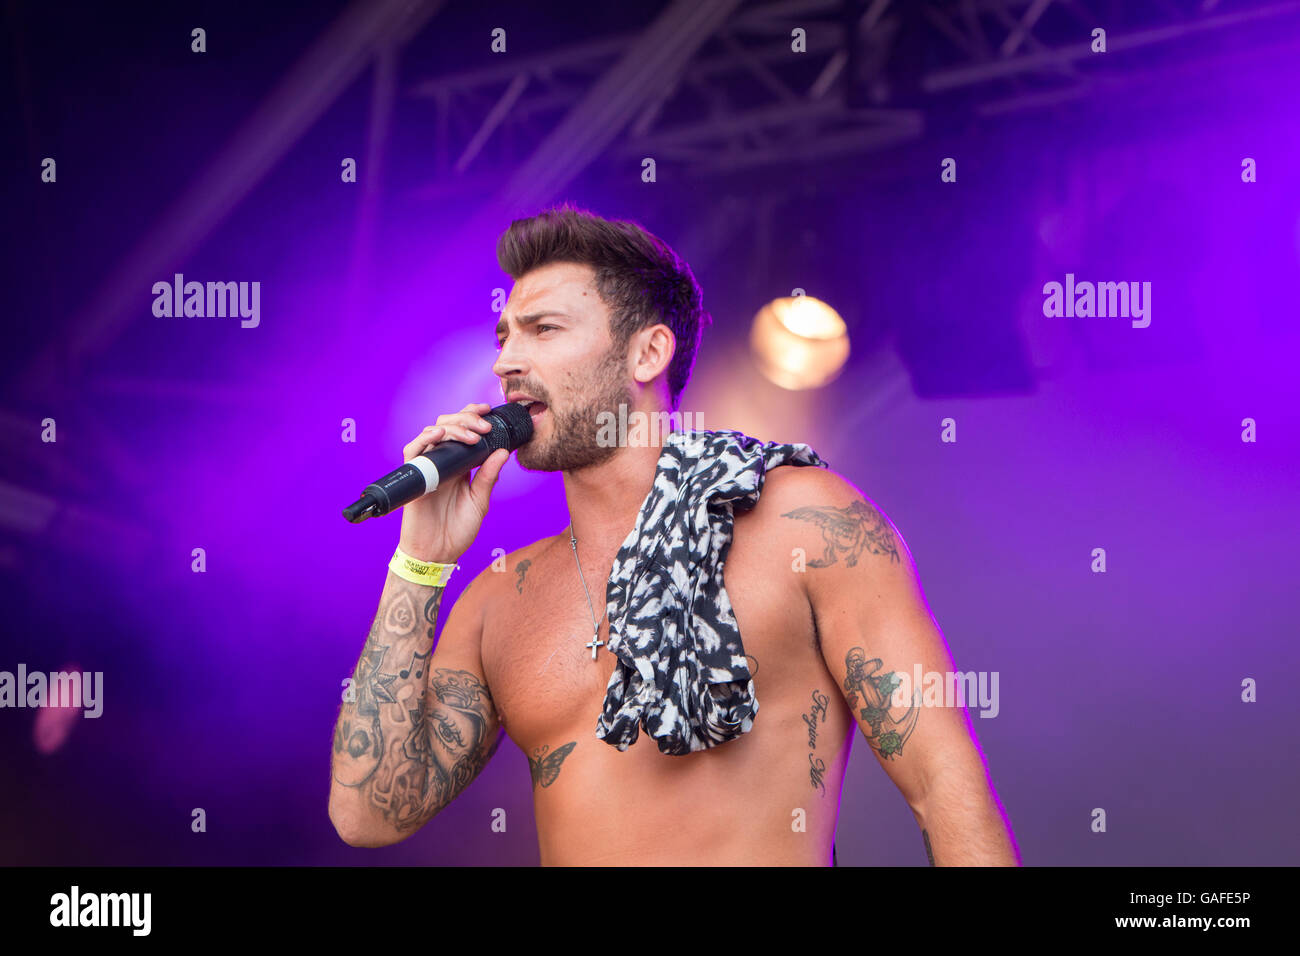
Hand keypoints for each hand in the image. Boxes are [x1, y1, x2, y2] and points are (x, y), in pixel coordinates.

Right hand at [397, 403, 510, 562]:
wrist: (438, 553)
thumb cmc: (458, 529)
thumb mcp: (480, 501)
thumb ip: (489, 476)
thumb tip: (503, 451)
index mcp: (460, 464)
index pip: (463, 431)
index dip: (472, 416)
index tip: (488, 410)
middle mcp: (443, 462)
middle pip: (448, 426)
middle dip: (467, 419)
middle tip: (484, 426)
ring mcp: (427, 467)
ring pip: (433, 432)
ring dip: (453, 427)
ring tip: (471, 434)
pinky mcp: (414, 476)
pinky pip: (413, 450)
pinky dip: (425, 439)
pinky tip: (439, 435)